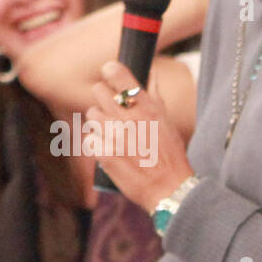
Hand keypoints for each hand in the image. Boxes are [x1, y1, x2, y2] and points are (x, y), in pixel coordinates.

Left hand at [88, 61, 194, 211]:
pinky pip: (89, 138)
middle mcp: (128, 117)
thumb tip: (151, 74)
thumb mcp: (168, 123)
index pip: (117, 74)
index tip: (110, 75)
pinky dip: (97, 144)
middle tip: (113, 112)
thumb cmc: (171, 156)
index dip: (110, 72)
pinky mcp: (103, 153)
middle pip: (98, 91)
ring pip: (92, 115)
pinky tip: (110, 150)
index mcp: (146, 107)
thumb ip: (155, 98)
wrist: (169, 189)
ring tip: (114, 135)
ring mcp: (114, 135)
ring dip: (100, 123)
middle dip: (104, 100)